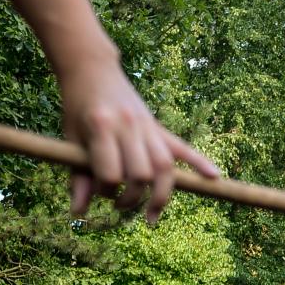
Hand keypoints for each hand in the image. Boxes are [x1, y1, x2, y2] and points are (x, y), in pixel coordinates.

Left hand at [59, 54, 220, 223]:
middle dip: (131, 197)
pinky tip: (213, 177)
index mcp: (102, 126)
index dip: (105, 191)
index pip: (111, 174)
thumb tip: (78, 212)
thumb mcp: (70, 140)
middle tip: (118, 203)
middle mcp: (128, 125)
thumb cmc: (77, 108)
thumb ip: (77, 176)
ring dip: (160, 195)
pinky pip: (182, 147)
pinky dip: (200, 163)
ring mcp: (147, 126)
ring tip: (150, 215)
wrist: (91, 69)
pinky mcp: (158, 127)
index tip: (97, 192)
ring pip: (164, 167)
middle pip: (142, 174)